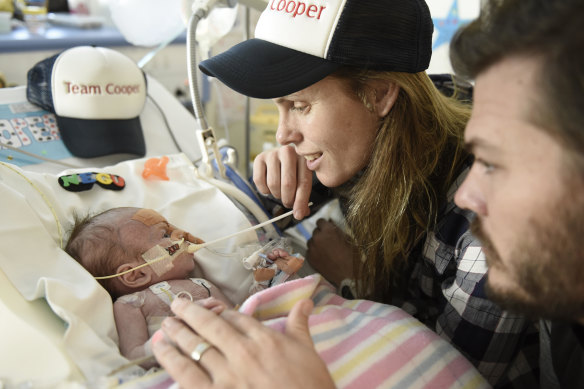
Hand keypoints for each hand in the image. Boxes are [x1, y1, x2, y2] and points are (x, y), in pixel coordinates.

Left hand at [152, 298, 334, 388]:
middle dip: (191, 313)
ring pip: (195, 346)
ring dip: (178, 333)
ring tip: (166, 325)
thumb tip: (305, 301)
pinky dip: (171, 359)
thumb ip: (300, 325)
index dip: (220, 311)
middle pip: (211, 326)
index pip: (236, 318)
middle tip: (177, 306)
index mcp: (265, 340)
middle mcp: (243, 352)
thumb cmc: (311, 387)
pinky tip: (162, 349)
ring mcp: (227, 375)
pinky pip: (186, 374)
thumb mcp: (309, 353)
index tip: (211, 309)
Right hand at [253, 145, 312, 219]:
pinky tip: (269, 187)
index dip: (301, 201)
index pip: (303, 182)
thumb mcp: (302, 181)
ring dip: (276, 194)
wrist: (280, 157)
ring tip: (280, 192)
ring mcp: (272, 154)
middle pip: (287, 184)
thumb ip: (303, 197)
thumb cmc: (293, 171)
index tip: (298, 214)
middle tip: (288, 203)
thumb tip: (300, 214)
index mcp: (303, 158)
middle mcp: (288, 152)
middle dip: (287, 199)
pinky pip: (259, 181)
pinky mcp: (259, 158)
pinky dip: (264, 190)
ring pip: (273, 183)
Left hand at [307, 219, 355, 286]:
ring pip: (311, 241)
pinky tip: (322, 257)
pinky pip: (309, 251)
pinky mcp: (309, 258)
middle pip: (315, 231)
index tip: (327, 229)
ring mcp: (312, 248)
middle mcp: (317, 237)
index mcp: (328, 230)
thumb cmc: (351, 255)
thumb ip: (337, 230)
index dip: (324, 225)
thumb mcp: (347, 238)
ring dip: (316, 243)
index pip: (320, 221)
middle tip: (327, 241)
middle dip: (321, 235)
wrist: (347, 274)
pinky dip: (314, 253)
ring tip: (324, 250)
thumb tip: (330, 224)